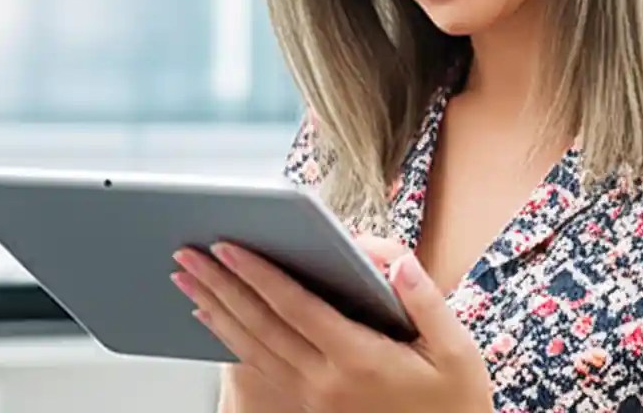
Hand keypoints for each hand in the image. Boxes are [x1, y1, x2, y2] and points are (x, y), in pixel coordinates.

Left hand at [171, 235, 493, 412]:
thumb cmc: (456, 400)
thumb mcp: (458, 351)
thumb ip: (426, 300)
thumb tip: (395, 261)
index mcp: (359, 359)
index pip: (295, 307)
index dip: (258, 274)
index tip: (227, 245)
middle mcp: (326, 381)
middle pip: (259, 325)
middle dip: (219, 285)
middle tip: (185, 253)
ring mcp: (313, 397)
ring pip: (251, 348)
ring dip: (213, 309)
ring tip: (184, 278)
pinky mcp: (309, 406)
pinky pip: (259, 367)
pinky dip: (229, 339)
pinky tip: (210, 317)